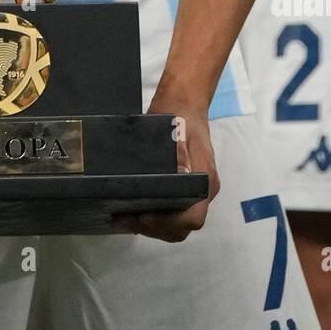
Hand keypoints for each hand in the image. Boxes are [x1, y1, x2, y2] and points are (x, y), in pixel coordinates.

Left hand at [117, 97, 219, 243]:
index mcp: (206, 180)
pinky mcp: (186, 189)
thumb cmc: (181, 114)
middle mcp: (204, 191)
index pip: (193, 218)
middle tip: (126, 218)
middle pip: (183, 226)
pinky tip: (133, 209)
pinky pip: (173, 212)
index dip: (168, 223)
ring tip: (124, 217)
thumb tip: (180, 172)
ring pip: (177, 224)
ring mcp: (195, 191)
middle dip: (155, 228)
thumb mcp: (178, 129)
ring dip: (152, 226)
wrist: (185, 101)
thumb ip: (179, 151)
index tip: (144, 215)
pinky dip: (155, 217)